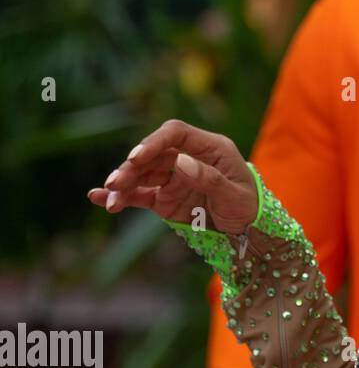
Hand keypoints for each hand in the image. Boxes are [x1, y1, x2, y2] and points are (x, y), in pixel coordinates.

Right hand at [87, 120, 257, 233]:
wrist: (249, 234)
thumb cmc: (248, 208)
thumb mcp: (235, 196)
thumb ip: (209, 179)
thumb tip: (180, 161)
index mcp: (210, 148)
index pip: (176, 134)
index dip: (154, 141)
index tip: (136, 157)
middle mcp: (188, 158)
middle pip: (153, 154)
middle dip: (132, 167)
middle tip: (116, 183)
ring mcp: (175, 177)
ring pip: (142, 175)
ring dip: (123, 185)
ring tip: (110, 201)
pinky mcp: (165, 198)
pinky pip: (140, 195)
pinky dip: (122, 197)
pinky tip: (99, 199)